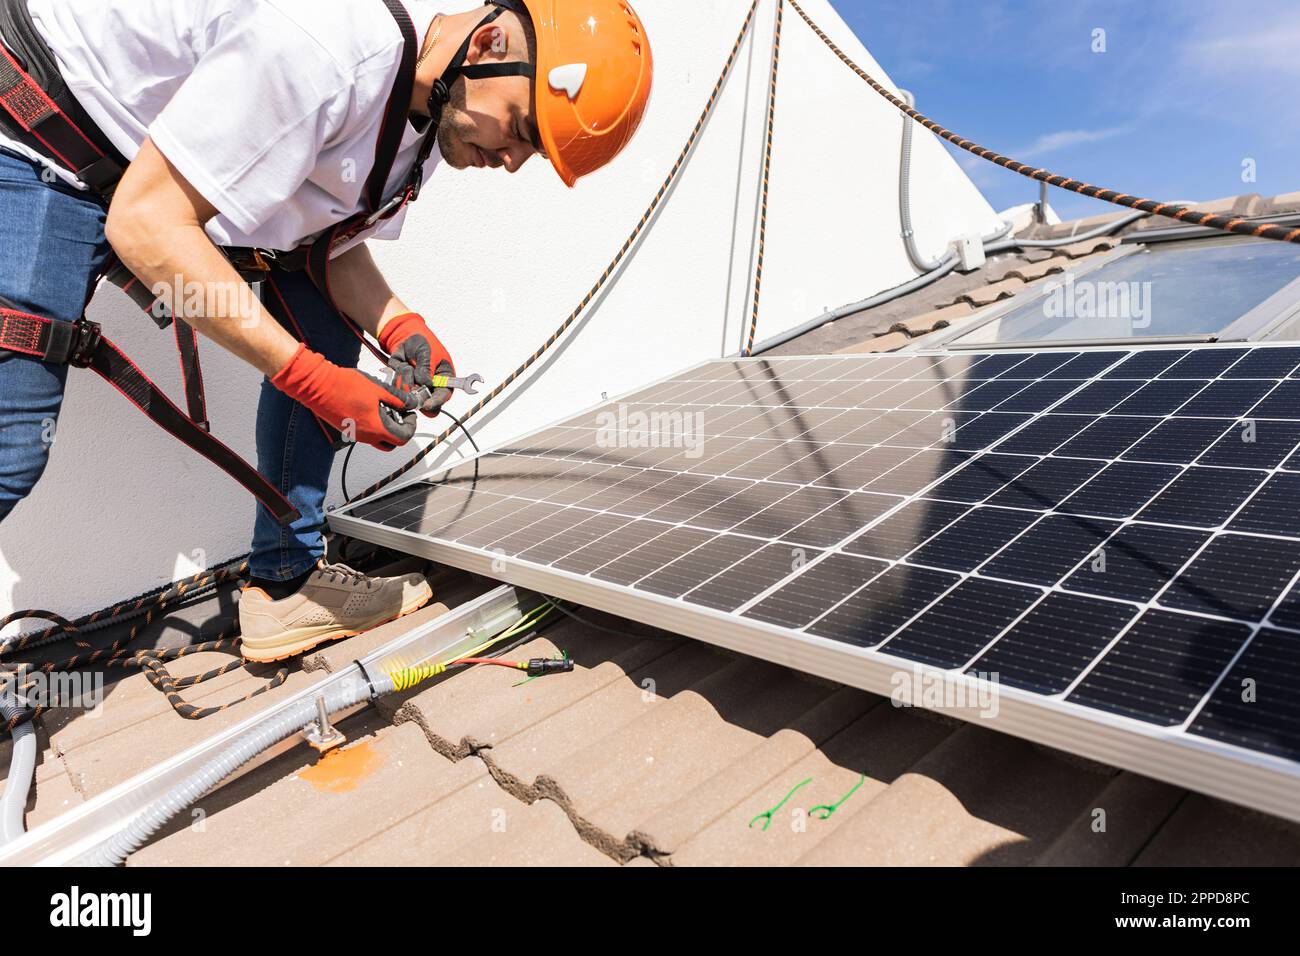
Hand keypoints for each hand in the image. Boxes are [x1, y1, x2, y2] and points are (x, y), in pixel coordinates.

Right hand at [271, 344, 416, 450]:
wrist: (318, 386)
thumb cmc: (345, 386)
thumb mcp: (378, 389)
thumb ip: (397, 399)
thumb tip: (410, 403)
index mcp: (376, 429)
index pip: (402, 438)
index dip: (411, 426)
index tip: (410, 414)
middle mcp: (366, 437)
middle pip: (390, 444)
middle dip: (399, 432)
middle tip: (401, 415)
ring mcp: (355, 434)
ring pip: (377, 439)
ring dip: (385, 428)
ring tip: (385, 408)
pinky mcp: (347, 429)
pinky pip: (365, 433)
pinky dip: (373, 425)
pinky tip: (371, 407)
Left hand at [379, 312, 453, 416]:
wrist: (406, 334)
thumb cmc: (423, 342)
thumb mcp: (427, 353)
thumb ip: (426, 369)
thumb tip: (425, 383)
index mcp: (443, 379)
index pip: (443, 395)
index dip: (436, 402)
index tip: (427, 405)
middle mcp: (430, 386)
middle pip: (426, 402)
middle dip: (417, 394)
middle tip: (412, 384)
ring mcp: (416, 386)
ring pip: (409, 394)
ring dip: (405, 378)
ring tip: (408, 363)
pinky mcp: (402, 383)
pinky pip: (397, 385)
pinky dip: (397, 373)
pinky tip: (401, 362)